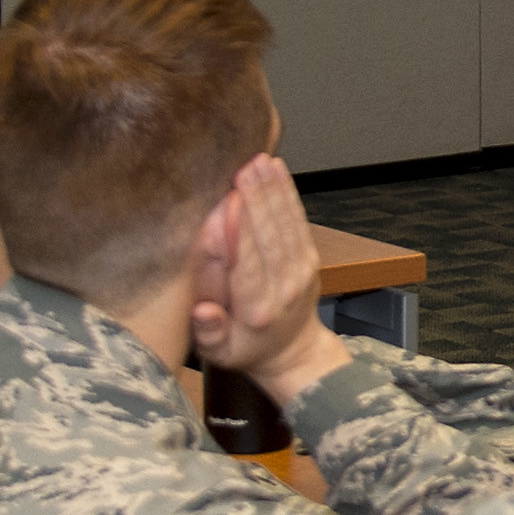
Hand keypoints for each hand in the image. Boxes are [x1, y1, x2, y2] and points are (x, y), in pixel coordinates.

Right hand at [189, 154, 347, 402]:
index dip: (241, 232)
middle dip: (258, 201)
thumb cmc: (245, 347)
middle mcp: (283, 288)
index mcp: (256, 311)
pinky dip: (289, 195)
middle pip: (270, 238)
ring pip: (287, 225)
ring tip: (260, 161)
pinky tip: (278, 171)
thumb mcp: (218, 352)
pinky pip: (299, 222)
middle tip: (244, 168)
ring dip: (274, 190)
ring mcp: (301, 272)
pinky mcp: (310, 258)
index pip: (248, 265)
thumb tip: (203, 312)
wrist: (293, 352)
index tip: (231, 201)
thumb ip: (209, 331)